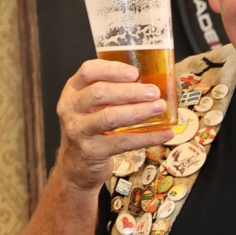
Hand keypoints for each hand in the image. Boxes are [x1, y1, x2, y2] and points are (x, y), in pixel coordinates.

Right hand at [55, 58, 166, 191]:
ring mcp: (79, 130)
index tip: (135, 73)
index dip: (113, 70)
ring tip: (159, 107)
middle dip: (130, 91)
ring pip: (110, 117)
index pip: (88, 71)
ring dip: (138, 111)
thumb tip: (150, 83)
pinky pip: (123, 142)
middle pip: (99, 93)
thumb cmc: (89, 127)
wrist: (76, 164)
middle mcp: (71, 108)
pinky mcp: (92, 151)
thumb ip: (112, 92)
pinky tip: (164, 134)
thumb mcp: (92, 105)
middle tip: (154, 92)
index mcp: (73, 90)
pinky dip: (147, 137)